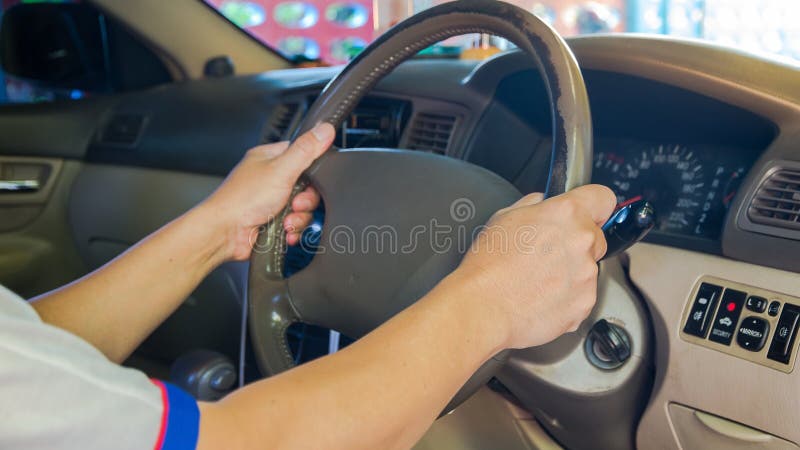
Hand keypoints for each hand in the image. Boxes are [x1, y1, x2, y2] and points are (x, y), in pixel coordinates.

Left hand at [198, 122, 335, 260]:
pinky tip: (285, 230)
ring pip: (303, 207)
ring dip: (299, 217)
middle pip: (307, 186)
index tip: (310, 181)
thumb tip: (325, 129)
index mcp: (270, 159)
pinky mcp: (273, 220)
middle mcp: (271, 178)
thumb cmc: (241, 199)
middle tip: (295, 203)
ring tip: (286, 220)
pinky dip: (293, 229)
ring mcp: (271, 200)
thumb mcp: (281, 169)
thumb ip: (306, 150)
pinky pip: (295, 223)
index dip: (312, 172)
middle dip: (305, 200)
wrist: (224, 232)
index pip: (304, 156)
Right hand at [453, 184, 615, 349]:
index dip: (595, 206)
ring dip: (570, 273)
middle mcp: (583, 241)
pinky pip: (582, 296)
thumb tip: (543, 203)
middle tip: (547, 255)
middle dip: (577, 244)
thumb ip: (533, 204)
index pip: (603, 198)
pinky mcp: (585, 303)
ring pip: (588, 269)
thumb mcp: (503, 217)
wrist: (484, 308)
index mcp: (566, 213)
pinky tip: (540, 297)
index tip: (590, 214)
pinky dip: (566, 298)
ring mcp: (587, 275)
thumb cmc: (489, 266)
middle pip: (596, 237)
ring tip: (537, 281)